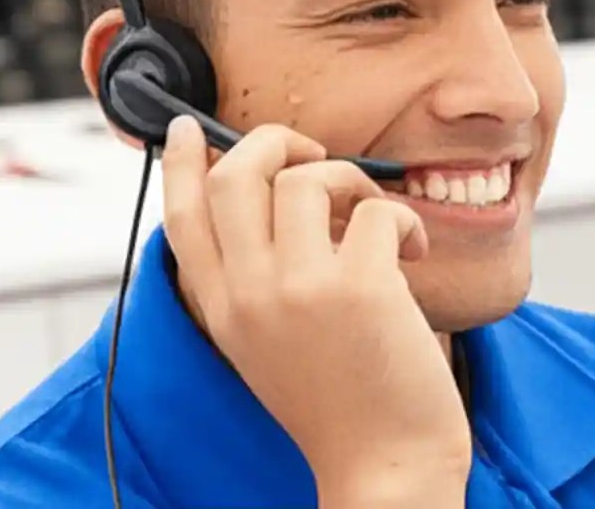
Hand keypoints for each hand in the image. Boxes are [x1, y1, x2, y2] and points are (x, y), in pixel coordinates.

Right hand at [161, 116, 470, 506]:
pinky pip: (377, 209)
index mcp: (222, 307)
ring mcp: (301, 289)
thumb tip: (270, 199)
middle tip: (311, 158)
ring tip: (372, 217)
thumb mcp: (264, 343)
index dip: (180, 161)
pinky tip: (414, 250)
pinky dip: (402, 218)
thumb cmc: (337, 402)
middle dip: (274, 142)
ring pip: (305, 179)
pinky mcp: (360, 289)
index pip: (181, 214)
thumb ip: (252, 280)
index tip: (187, 127)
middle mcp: (250, 293)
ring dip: (348, 180)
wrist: (385, 467)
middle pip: (235, 174)